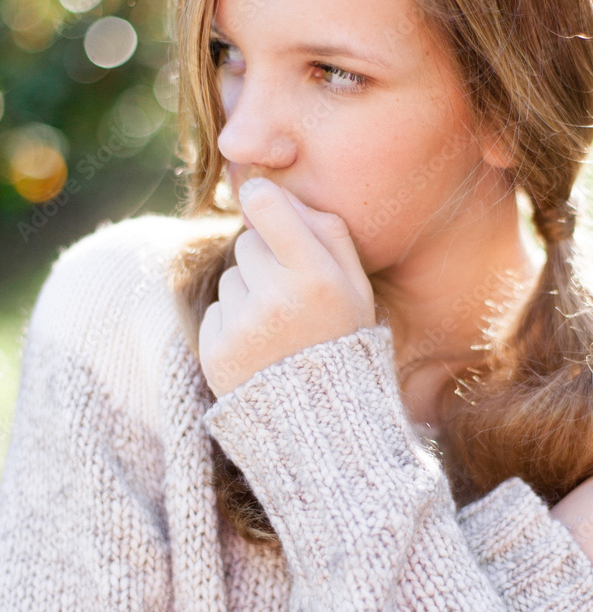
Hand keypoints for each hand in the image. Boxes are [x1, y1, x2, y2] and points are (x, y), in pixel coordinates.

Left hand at [199, 177, 375, 397]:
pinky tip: (261, 348)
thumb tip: (276, 190)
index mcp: (316, 277)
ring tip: (280, 328)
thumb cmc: (344, 340)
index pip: (265, 205)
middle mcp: (276, 300)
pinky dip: (234, 324)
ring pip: (230, 278)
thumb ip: (327, 230)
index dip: (262, 200)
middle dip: (265, 260)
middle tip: (292, 295)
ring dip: (249, 294)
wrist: (324, 421)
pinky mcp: (216, 352)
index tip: (264, 204)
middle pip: (246, 243)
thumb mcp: (357, 286)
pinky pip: (216, 311)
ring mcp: (242, 328)